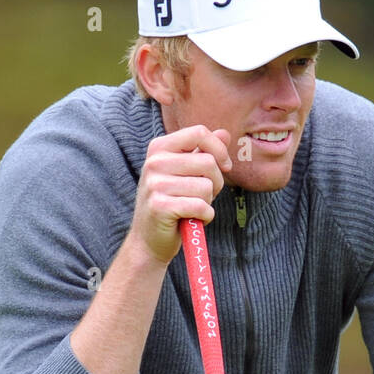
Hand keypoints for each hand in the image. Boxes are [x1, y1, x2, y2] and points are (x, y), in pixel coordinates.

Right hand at [130, 125, 232, 265]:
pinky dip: (205, 216)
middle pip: (208, 162)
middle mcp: (154, 162)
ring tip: (193, 208)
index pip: (198, 133)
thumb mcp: (186, 173)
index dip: (218, 150)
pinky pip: (201, 206)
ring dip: (208, 202)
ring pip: (206, 186)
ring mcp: (155, 184)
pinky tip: (193, 220)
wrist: (149, 240)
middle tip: (204, 196)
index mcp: (159, 148)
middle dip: (216, 183)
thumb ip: (204, 152)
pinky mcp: (160, 206)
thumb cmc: (172, 203)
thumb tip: (225, 134)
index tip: (225, 167)